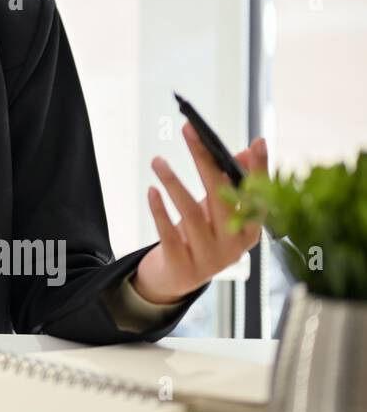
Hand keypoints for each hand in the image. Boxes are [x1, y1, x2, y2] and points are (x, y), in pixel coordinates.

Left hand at [131, 122, 267, 303]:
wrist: (175, 279)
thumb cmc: (199, 237)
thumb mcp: (217, 213)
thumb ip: (230, 185)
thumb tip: (243, 151)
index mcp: (250, 231)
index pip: (259, 197)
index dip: (260, 171)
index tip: (257, 142)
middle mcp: (235, 246)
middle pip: (222, 198)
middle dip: (205, 162)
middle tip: (190, 132)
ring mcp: (209, 259)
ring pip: (192, 214)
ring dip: (173, 183)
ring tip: (157, 161)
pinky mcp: (182, 266)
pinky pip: (169, 233)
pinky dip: (160, 210)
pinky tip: (151, 190)